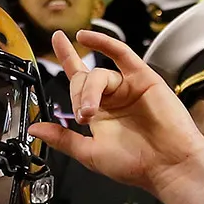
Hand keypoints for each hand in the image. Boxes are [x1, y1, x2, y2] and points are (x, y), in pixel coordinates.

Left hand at [29, 30, 203, 201]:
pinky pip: (121, 53)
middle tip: (82, 116)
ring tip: (89, 111)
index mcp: (100, 113)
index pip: (78, 81)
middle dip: (76, 96)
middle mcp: (113, 97)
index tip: (56, 41)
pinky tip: (85, 37)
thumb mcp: (89, 153)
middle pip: (83, 80)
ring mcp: (128, 86)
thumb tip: (35, 130)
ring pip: (99, 74)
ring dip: (88, 91)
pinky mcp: (143, 78)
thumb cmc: (135, 164)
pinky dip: (103, 42)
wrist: (169, 166)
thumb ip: (62, 139)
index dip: (66, 59)